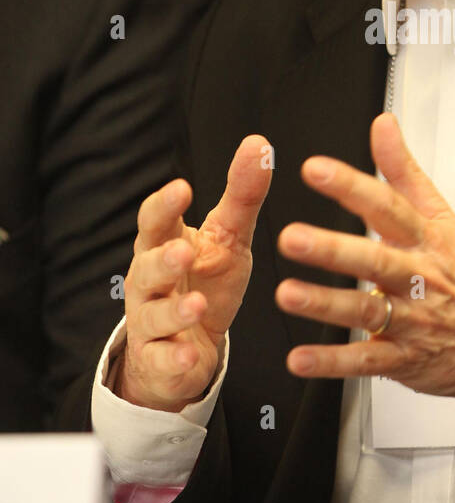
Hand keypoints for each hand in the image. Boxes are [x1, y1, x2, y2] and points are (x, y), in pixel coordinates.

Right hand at [115, 135, 271, 410]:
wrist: (189, 346)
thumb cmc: (205, 280)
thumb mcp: (229, 238)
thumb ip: (242, 195)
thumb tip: (259, 142)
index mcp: (164, 243)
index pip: (155, 220)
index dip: (165, 205)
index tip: (183, 188)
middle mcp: (150, 280)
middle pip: (147, 266)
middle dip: (164, 259)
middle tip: (185, 250)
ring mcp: (151, 321)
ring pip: (153, 315)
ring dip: (174, 310)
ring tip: (196, 304)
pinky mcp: (160, 359)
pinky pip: (162, 360)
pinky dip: (175, 358)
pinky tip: (190, 356)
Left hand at [276, 114, 454, 410]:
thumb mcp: (445, 218)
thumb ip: (404, 172)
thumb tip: (383, 126)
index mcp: (426, 239)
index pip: (388, 206)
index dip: (352, 186)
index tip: (316, 170)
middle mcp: (418, 278)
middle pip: (374, 260)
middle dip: (332, 249)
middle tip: (291, 238)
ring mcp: (412, 321)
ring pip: (366, 311)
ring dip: (325, 304)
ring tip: (288, 295)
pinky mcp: (405, 358)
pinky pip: (366, 362)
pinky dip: (332, 364)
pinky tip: (301, 358)